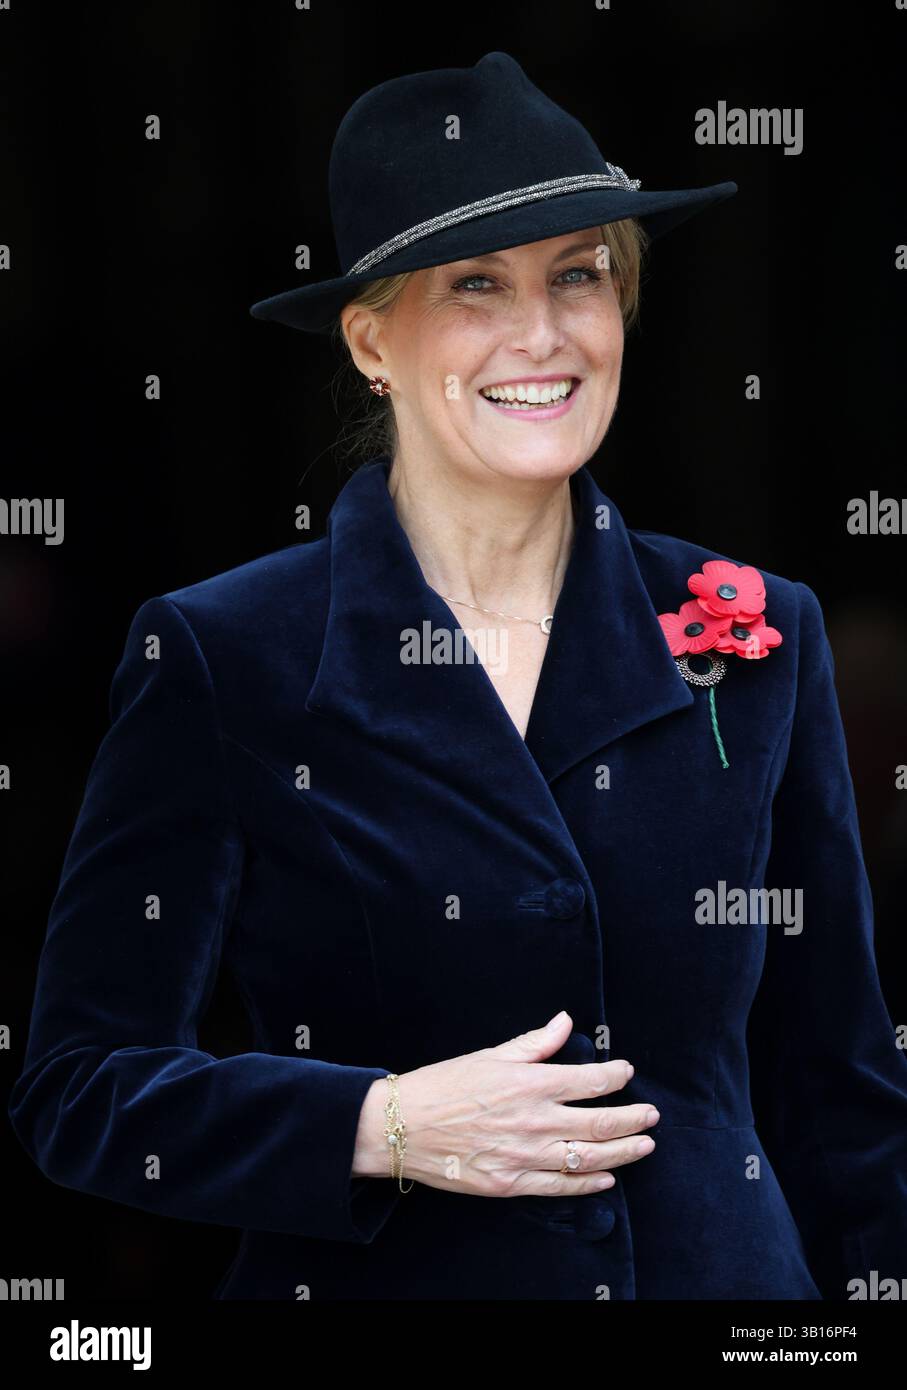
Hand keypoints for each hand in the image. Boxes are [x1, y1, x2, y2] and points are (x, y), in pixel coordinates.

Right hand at [352, 1011, 657, 1195]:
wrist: (402, 1126)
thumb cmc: (443, 1085)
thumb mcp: (491, 1055)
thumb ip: (535, 1043)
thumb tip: (566, 1022)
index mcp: (530, 1084)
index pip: (589, 1081)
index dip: (615, 1076)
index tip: (627, 1072)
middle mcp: (534, 1121)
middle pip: (601, 1123)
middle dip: (634, 1119)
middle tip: (653, 1115)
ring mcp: (524, 1157)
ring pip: (589, 1157)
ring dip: (624, 1152)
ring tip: (645, 1145)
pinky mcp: (511, 1184)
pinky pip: (561, 1186)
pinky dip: (589, 1183)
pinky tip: (607, 1178)